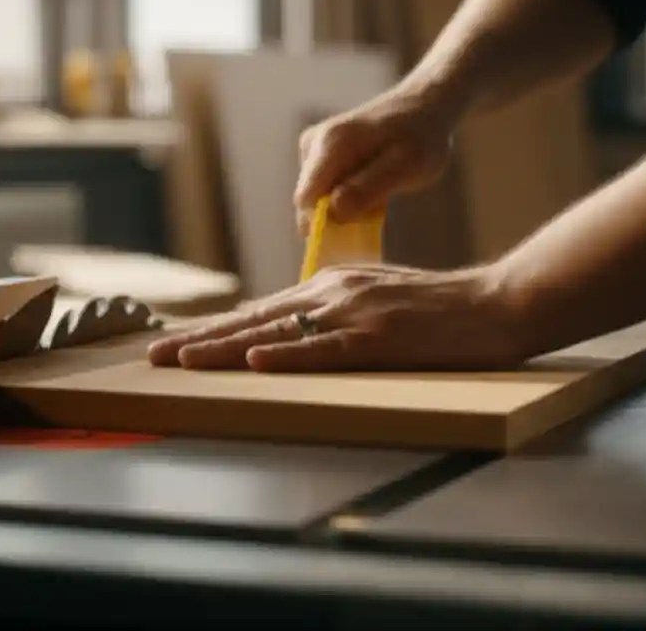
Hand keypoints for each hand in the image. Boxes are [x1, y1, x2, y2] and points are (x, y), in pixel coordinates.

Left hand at [146, 263, 534, 372]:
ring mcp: (353, 314)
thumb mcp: (375, 295)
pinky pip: (323, 350)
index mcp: (329, 284)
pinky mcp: (377, 338)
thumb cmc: (437, 308)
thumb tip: (292, 327)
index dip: (213, 327)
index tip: (175, 342)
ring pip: (275, 332)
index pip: (259, 309)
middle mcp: (331, 292)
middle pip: (252, 318)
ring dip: (224, 348)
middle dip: (198, 339)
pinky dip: (287, 355)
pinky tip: (255, 361)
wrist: (492, 304)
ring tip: (182, 361)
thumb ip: (334, 306)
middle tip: (153, 356)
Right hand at [295, 91, 455, 233]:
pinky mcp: (319, 154)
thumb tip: (331, 212)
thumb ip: (368, 188)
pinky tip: (369, 188)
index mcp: (330, 145)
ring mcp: (313, 148)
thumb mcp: (405, 166)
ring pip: (315, 198)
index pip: (305, 200)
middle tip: (374, 215)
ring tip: (377, 197)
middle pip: (307, 201)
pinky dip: (344, 198)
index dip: (321, 225)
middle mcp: (313, 144)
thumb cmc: (419, 138)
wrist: (422, 107)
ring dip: (341, 208)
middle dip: (333, 217)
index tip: (352, 235)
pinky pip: (323, 189)